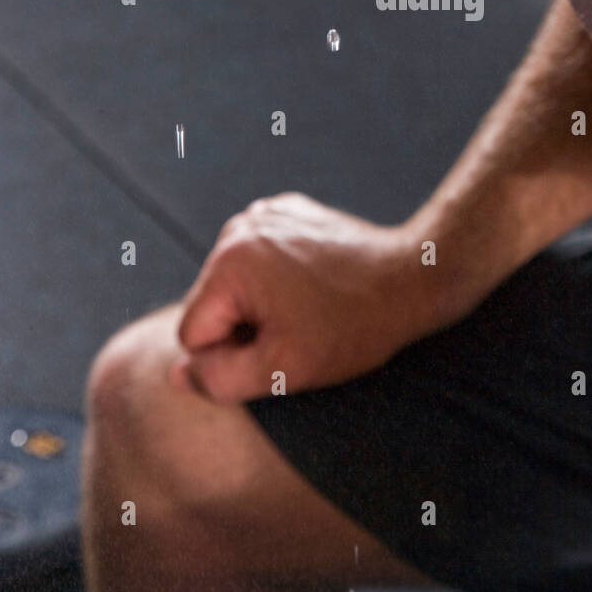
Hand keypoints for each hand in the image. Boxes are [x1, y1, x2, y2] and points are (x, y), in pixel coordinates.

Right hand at [169, 192, 431, 402]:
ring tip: (309, 309)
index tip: (280, 348)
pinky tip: (314, 286)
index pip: (192, 334)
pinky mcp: (287, 211)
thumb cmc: (351, 328)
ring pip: (234, 284)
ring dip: (260, 305)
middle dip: (244, 327)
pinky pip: (260, 259)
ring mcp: (263, 214)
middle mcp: (238, 228)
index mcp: (230, 262)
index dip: (231, 357)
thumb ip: (220, 379)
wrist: (413, 277)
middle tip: (299, 330)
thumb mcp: (282, 370)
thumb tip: (178, 373)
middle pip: (211, 305)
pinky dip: (278, 277)